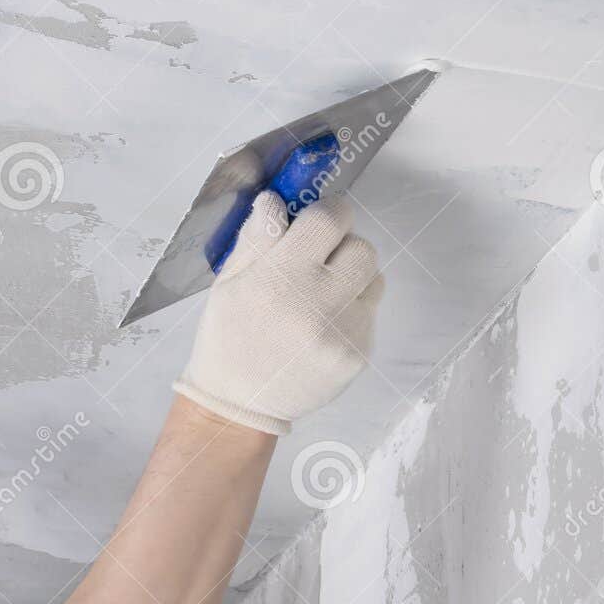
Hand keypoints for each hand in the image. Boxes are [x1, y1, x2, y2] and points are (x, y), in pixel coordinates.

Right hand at [173, 190, 383, 435]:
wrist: (240, 402)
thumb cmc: (229, 335)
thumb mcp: (230, 282)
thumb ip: (257, 238)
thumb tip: (277, 200)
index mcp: (283, 278)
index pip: (331, 220)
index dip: (329, 213)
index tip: (320, 221)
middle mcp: (321, 304)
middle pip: (363, 248)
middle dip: (344, 247)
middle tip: (319, 261)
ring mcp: (346, 333)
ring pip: (374, 280)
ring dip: (353, 279)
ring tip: (321, 296)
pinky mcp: (360, 355)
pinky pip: (370, 313)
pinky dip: (352, 312)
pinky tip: (323, 326)